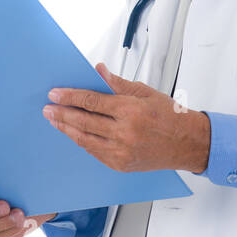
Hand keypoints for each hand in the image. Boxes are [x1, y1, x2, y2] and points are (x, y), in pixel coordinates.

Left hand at [42, 63, 211, 172]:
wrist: (188, 144)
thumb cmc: (171, 116)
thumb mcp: (145, 92)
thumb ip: (117, 84)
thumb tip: (98, 71)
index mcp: (130, 111)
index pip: (91, 101)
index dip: (70, 97)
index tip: (55, 94)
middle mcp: (125, 133)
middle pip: (84, 121)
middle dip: (62, 114)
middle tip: (47, 108)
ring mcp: (122, 152)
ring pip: (85, 139)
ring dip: (67, 129)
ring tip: (54, 120)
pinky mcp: (121, 164)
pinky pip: (94, 152)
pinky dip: (82, 142)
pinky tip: (74, 134)